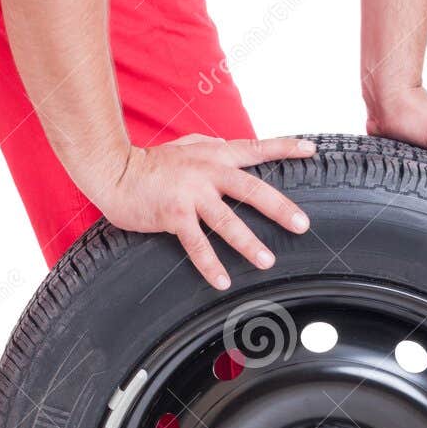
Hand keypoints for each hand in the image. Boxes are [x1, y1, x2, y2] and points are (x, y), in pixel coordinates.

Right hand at [87, 134, 316, 289]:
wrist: (114, 170)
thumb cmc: (150, 163)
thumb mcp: (186, 147)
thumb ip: (211, 148)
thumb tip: (231, 146)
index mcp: (215, 154)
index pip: (256, 148)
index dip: (285, 148)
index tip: (312, 150)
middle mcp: (207, 172)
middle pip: (252, 189)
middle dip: (279, 208)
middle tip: (302, 225)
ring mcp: (191, 193)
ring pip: (227, 220)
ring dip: (248, 243)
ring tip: (266, 261)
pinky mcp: (173, 214)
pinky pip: (196, 243)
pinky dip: (210, 263)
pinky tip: (223, 281)